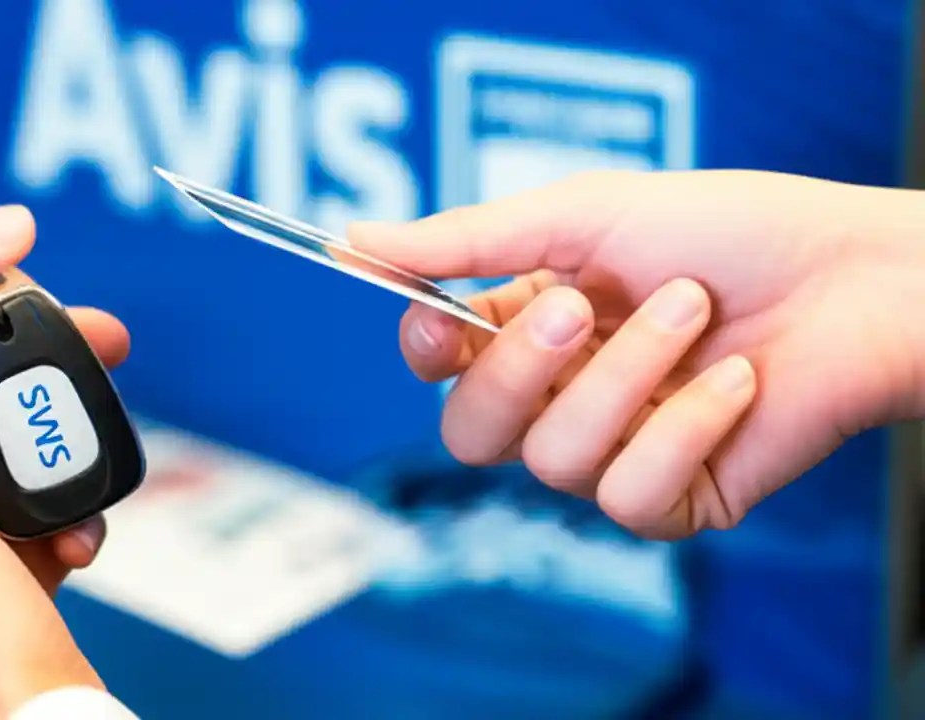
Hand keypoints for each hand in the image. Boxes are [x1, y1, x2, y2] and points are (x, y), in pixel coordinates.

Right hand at [350, 169, 924, 538]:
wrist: (857, 275)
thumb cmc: (728, 230)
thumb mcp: (583, 215)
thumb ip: (465, 239)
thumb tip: (353, 239)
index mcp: (532, 327)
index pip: (439, 367)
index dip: (426, 350)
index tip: (437, 314)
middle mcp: (564, 396)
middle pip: (471, 434)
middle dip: (518, 370)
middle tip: (581, 307)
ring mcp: (616, 453)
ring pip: (553, 461)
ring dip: (628, 376)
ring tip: (696, 310)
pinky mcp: (675, 501)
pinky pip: (629, 496)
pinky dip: (686, 429)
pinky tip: (737, 383)